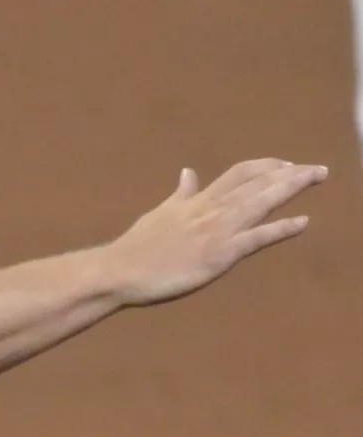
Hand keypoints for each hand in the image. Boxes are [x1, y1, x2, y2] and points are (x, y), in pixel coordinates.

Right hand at [103, 160, 325, 305]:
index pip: (239, 174)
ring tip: (316, 178)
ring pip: (260, 201)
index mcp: (197, 201)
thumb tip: (188, 173)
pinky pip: (256, 238)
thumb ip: (181, 195)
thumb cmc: (135, 248)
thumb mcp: (159, 214)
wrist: (119, 271)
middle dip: (290, 173)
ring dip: (291, 188)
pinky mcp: (219, 255)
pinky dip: (281, 228)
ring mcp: (216, 231)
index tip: (285, 165)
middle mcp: (211, 210)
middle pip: (257, 182)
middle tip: (318, 170)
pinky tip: (302, 222)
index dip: (266, 166)